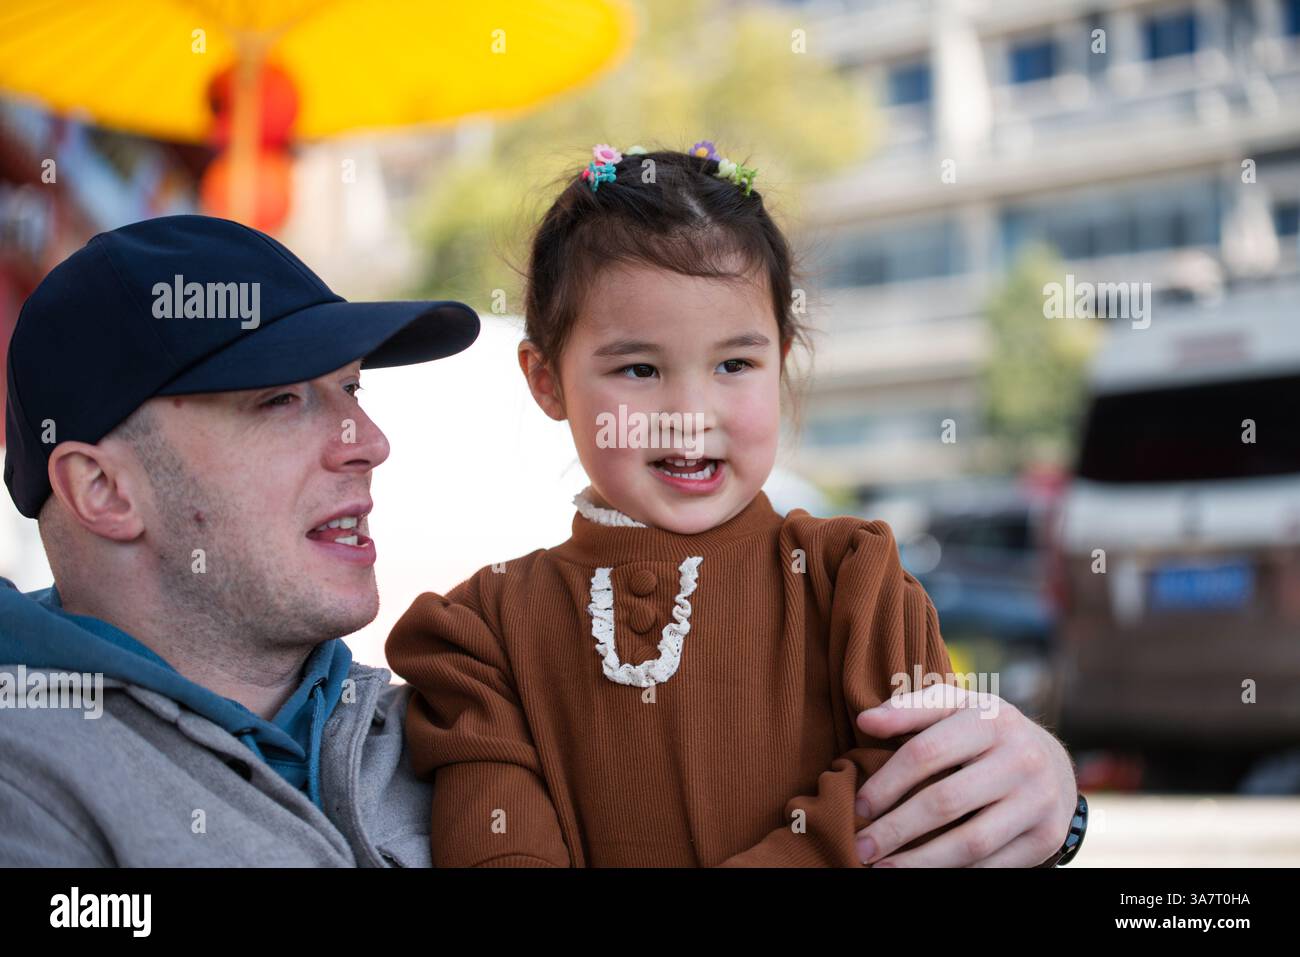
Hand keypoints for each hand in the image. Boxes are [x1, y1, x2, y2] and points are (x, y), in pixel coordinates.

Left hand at [852, 683, 1075, 866]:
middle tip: (862, 848)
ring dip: (921, 862)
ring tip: (885, 869)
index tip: (859, 806)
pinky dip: (954, 873)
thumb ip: (909, 710)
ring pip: (971, 842)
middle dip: (896, 830)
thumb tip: (865, 720)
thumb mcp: (953, 707)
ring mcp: (1038, 800)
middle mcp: (1021, 758)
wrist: (1053, 763)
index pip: (926, 752)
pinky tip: (924, 872)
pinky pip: (993, 865)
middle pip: (946, 802)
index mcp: (992, 720)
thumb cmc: (984, 732)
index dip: (887, 783)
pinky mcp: (1046, 837)